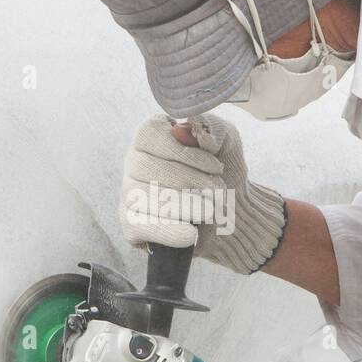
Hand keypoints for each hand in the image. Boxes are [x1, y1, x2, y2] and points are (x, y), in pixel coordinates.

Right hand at [120, 113, 286, 274]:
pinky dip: (168, 230)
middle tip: (218, 191)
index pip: (151, 136)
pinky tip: (190, 233)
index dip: (185, 153)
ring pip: (141, 196)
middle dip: (190, 181)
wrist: (232, 211)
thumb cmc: (223, 170)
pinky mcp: (131, 225)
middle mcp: (133, 162)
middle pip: (146, 167)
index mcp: (150, 136)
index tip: (216, 167)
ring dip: (184, 205)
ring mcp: (128, 194)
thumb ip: (209, 127)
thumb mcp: (226, 140)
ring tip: (210, 210)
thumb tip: (182, 131)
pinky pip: (138, 226)